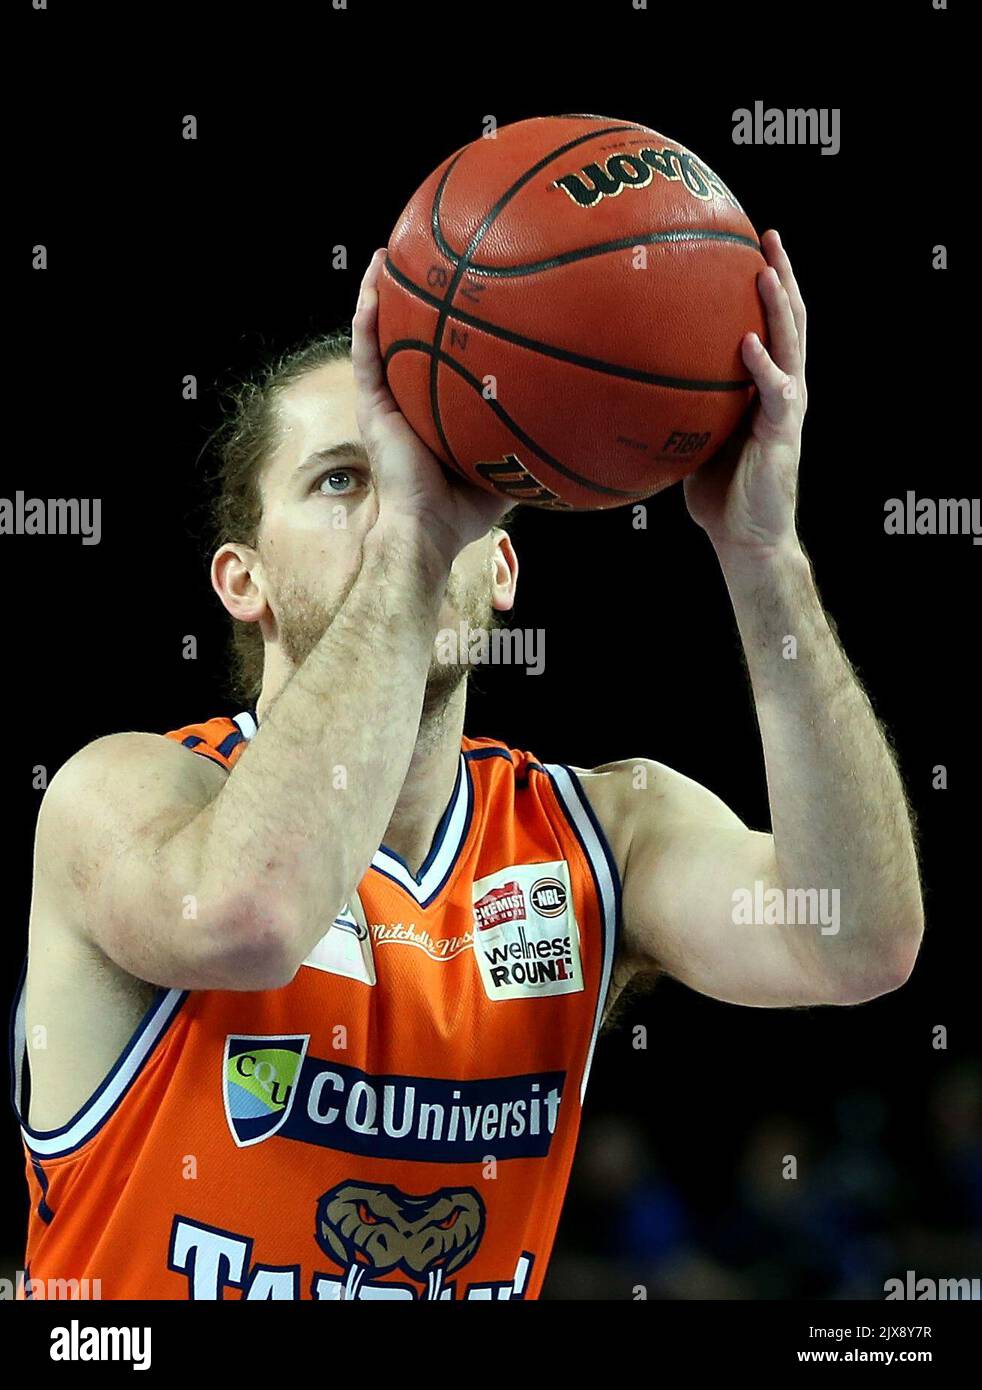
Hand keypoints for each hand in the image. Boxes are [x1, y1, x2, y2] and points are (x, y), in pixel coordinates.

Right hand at [351, 248, 512, 561]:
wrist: (429, 530)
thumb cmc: (466, 510)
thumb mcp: (510, 466)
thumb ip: (533, 438)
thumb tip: (577, 421)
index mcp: (434, 410)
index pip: (438, 359)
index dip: (446, 328)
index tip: (465, 294)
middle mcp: (407, 400)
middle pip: (407, 340)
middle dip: (413, 301)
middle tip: (425, 260)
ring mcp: (386, 400)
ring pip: (379, 336)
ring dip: (382, 294)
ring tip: (390, 254)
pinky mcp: (371, 405)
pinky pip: (366, 352)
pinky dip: (367, 316)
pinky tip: (376, 283)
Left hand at [683, 229, 806, 562]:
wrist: (746, 538)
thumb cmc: (717, 493)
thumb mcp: (691, 438)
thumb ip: (674, 406)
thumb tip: (623, 382)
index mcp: (764, 386)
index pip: (770, 323)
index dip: (764, 285)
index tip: (747, 243)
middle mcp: (783, 388)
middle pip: (791, 320)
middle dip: (783, 274)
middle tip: (769, 234)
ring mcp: (788, 409)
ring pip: (792, 345)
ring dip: (781, 306)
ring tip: (767, 270)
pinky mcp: (784, 433)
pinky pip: (776, 392)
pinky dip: (763, 365)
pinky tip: (748, 342)